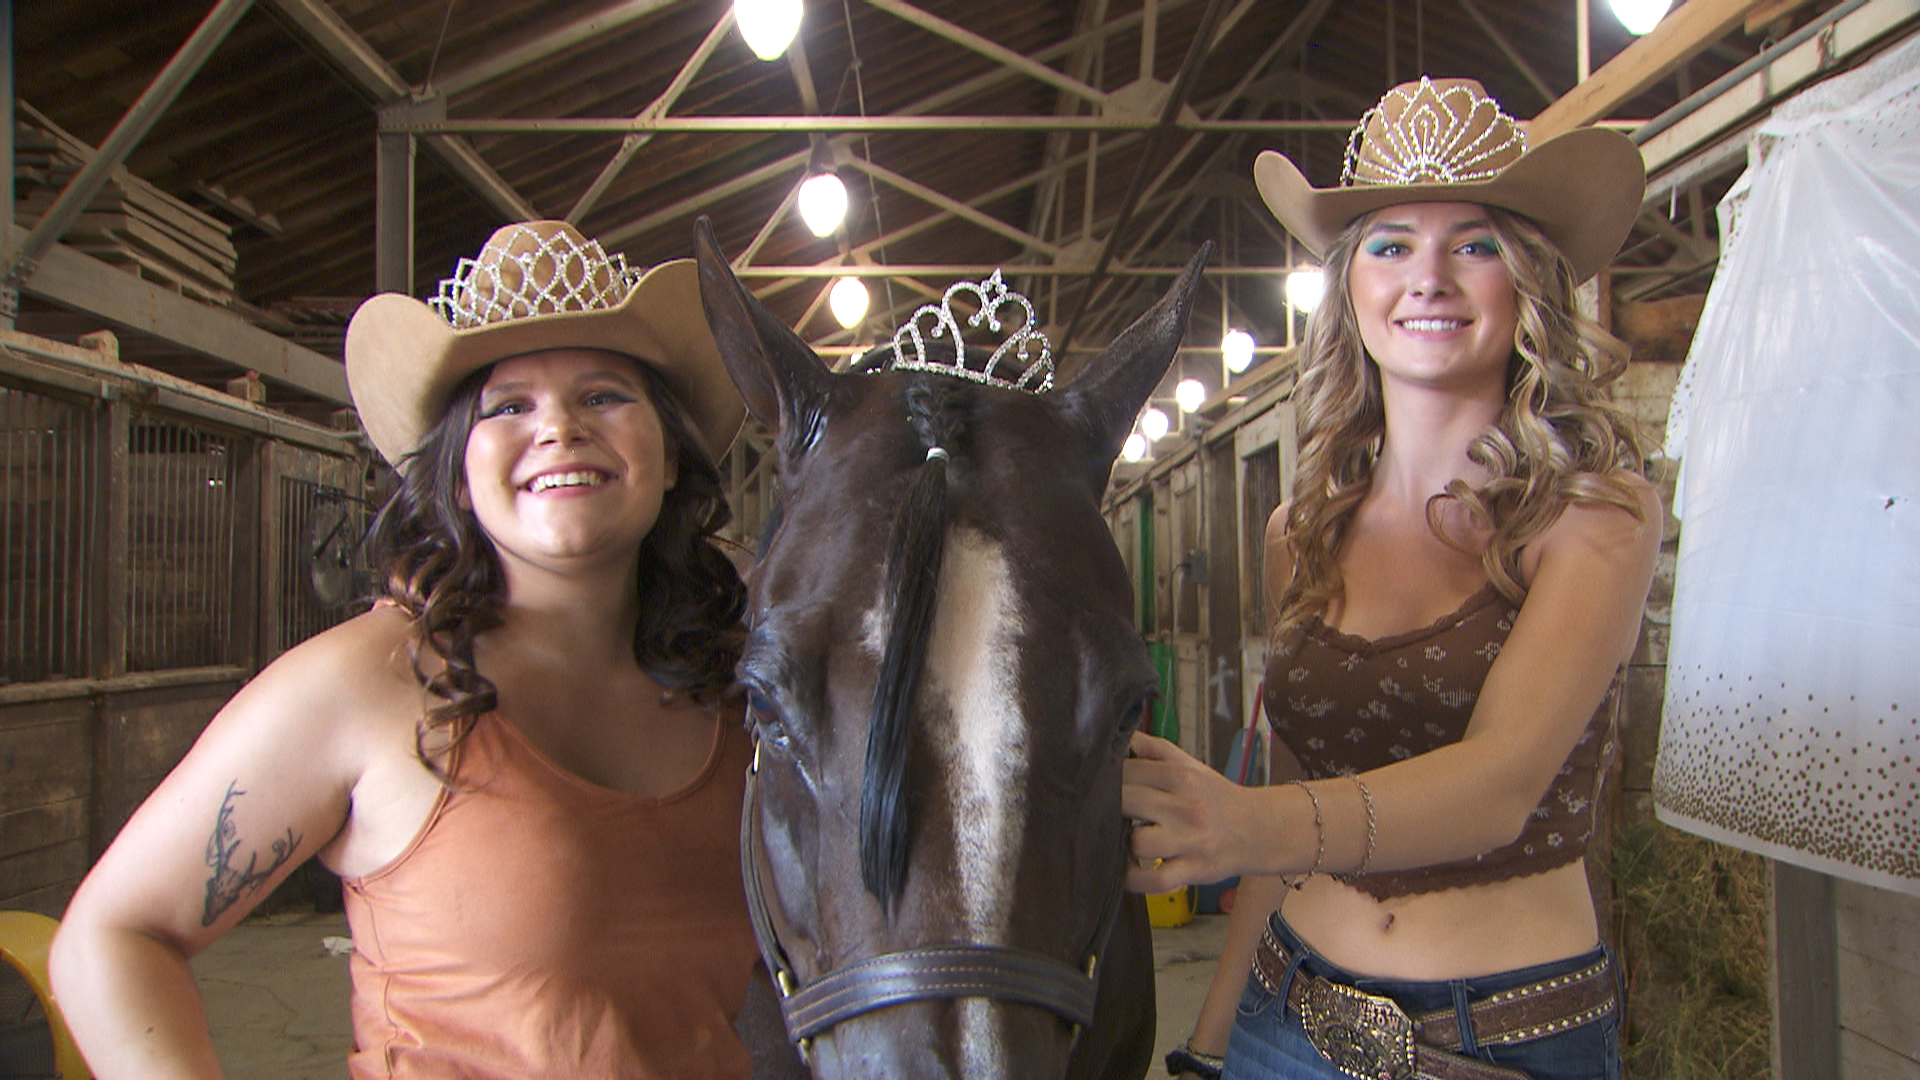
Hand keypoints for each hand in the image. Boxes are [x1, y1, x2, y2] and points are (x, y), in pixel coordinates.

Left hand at [1122, 731, 1264, 893]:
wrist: (1257, 829)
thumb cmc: (1215, 797)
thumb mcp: (1190, 765)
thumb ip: (1154, 749)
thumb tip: (1121, 734)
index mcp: (1181, 777)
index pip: (1127, 772)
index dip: (1107, 779)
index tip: (1101, 787)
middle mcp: (1185, 807)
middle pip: (1127, 803)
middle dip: (1110, 808)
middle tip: (1106, 814)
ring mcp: (1190, 841)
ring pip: (1138, 843)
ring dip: (1124, 844)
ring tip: (1123, 841)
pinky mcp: (1194, 871)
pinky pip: (1155, 881)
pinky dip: (1135, 880)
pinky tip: (1129, 870)